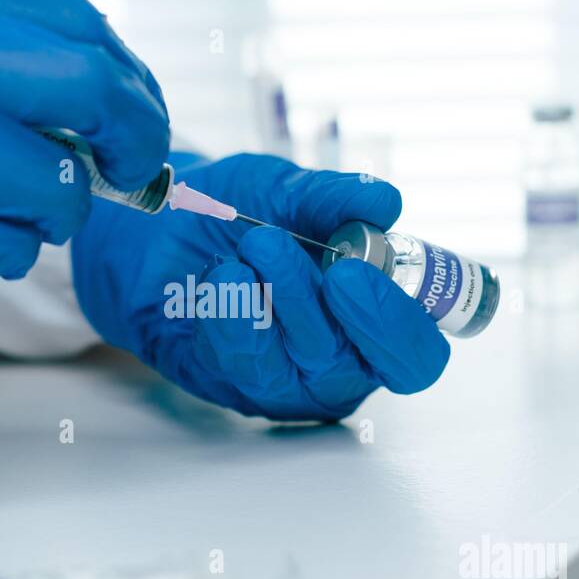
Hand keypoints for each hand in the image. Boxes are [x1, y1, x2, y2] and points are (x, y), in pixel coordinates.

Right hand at [0, 0, 168, 365]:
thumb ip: (1, 42)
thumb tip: (115, 88)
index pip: (74, 25)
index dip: (129, 75)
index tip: (140, 111)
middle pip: (89, 89)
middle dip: (136, 136)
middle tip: (134, 167)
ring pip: (59, 190)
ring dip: (59, 208)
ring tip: (18, 202)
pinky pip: (13, 248)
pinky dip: (8, 247)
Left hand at [71, 153, 449, 419]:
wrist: (162, 232)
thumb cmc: (242, 216)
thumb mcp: (288, 193)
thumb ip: (335, 200)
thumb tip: (385, 203)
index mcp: (377, 322)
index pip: (415, 357)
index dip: (396, 326)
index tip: (353, 271)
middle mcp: (339, 365)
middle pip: (353, 368)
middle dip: (314, 304)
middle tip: (279, 245)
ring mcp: (285, 384)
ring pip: (290, 364)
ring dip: (271, 298)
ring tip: (252, 244)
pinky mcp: (232, 386)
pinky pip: (239, 361)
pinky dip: (229, 313)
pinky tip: (220, 275)